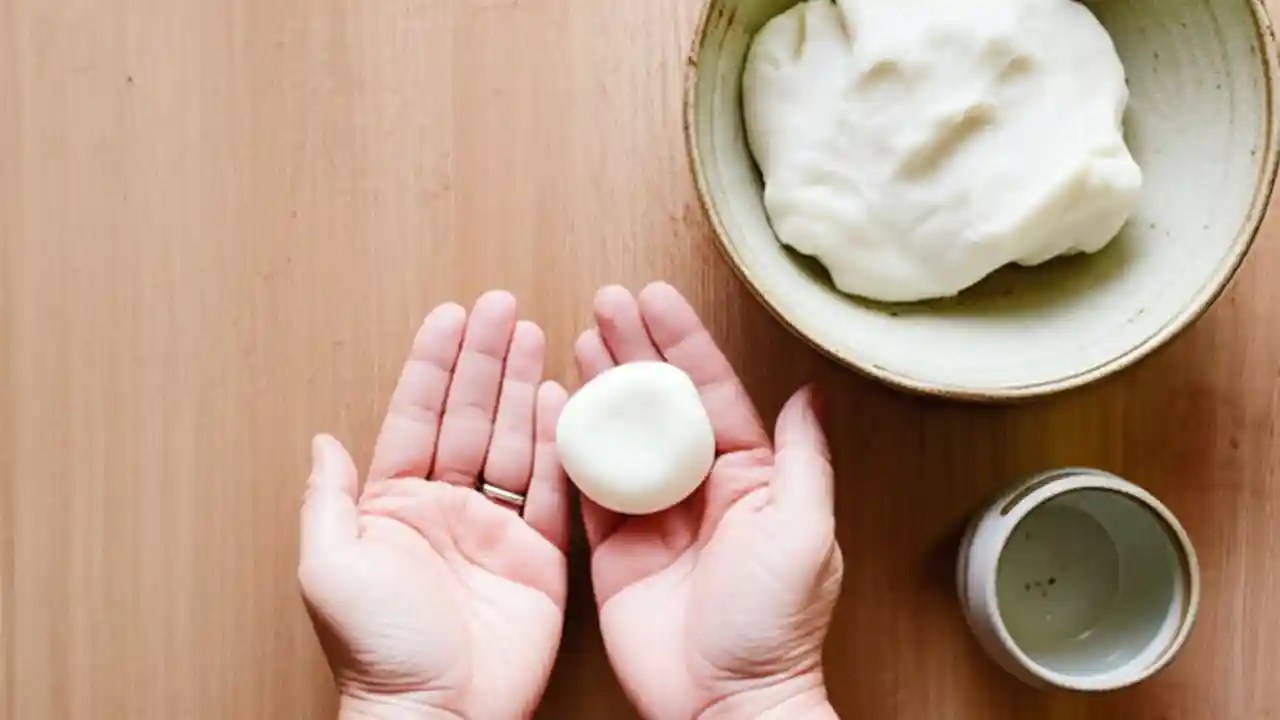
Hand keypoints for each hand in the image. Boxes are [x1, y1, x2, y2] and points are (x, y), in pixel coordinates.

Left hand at [298, 292, 570, 719]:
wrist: (439, 714)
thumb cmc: (378, 650)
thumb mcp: (330, 568)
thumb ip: (327, 500)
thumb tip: (321, 439)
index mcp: (393, 504)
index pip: (417, 417)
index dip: (434, 364)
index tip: (452, 314)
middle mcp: (446, 508)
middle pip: (470, 417)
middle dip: (486, 360)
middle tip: (504, 306)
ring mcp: (494, 529)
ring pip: (512, 441)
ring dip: (523, 386)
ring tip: (536, 333)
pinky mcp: (538, 556)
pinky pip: (551, 488)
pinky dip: (557, 443)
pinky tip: (561, 399)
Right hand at [574, 283, 842, 719]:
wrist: (723, 704)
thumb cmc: (773, 623)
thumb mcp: (805, 532)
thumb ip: (801, 459)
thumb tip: (810, 392)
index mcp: (751, 478)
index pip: (714, 394)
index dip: (684, 343)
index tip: (655, 299)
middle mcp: (702, 489)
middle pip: (663, 405)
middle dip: (635, 350)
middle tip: (606, 303)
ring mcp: (656, 518)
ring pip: (624, 436)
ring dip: (603, 386)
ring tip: (580, 338)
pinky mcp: (617, 550)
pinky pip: (590, 488)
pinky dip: (573, 446)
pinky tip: (558, 405)